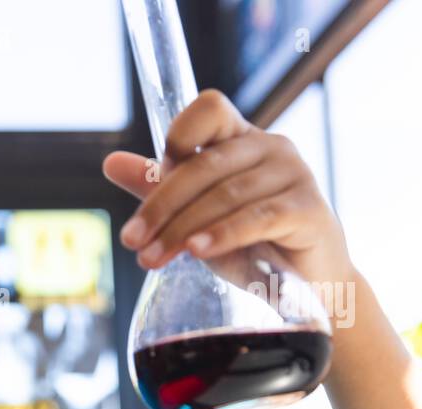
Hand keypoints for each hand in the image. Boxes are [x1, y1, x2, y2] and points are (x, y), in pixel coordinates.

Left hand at [103, 89, 353, 287]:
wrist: (310, 285)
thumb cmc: (252, 243)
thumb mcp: (197, 215)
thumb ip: (159, 188)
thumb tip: (111, 162)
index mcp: (243, 139)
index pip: (209, 110)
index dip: (178, 137)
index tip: (153, 180)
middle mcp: (272, 147)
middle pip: (205, 165)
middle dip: (161, 207)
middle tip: (132, 242)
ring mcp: (295, 175)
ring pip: (225, 196)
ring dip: (181, 230)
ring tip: (151, 258)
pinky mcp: (309, 210)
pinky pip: (257, 219)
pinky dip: (223, 235)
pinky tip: (197, 251)